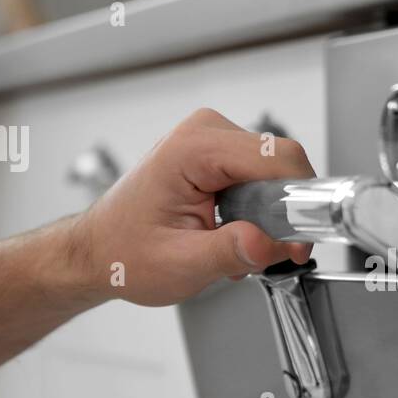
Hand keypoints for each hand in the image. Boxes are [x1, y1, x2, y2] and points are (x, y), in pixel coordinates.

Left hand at [70, 108, 314, 306]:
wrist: (99, 251)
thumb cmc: (124, 252)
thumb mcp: (178, 264)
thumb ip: (229, 253)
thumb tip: (272, 244)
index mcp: (193, 149)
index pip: (277, 158)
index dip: (297, 202)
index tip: (297, 242)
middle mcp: (205, 133)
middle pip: (282, 163)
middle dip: (283, 213)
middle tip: (265, 251)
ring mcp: (212, 140)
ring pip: (276, 172)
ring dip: (270, 215)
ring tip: (238, 243)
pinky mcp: (219, 154)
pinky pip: (262, 177)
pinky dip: (259, 210)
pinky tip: (234, 231)